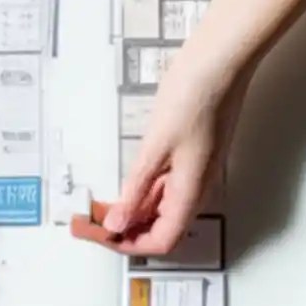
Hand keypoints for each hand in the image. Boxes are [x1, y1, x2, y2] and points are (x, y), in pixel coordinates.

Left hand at [96, 65, 248, 255]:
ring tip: (93, 209)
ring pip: (158, 210)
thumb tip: (117, 224)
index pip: (159, 241)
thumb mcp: (155, 146)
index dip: (125, 244)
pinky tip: (118, 189)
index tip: (94, 233)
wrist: (221, 60)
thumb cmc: (194, 96)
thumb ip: (136, 189)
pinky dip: (137, 194)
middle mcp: (195, 188)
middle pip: (157, 229)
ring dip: (126, 213)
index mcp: (191, 191)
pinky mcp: (187, 158)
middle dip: (119, 231)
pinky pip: (162, 189)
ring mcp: (193, 173)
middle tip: (84, 223)